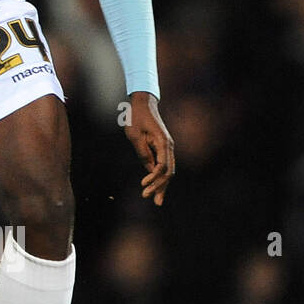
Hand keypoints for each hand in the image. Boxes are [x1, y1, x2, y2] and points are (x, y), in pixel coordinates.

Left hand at [124, 91, 174, 205]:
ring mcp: (166, 148)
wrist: (143, 103)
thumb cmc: (136, 117)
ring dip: (162, 185)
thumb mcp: (134, 134)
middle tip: (150, 200)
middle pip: (169, 172)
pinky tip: (156, 187)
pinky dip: (160, 177)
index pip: (163, 167)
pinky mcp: (162, 148)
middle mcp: (168, 147)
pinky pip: (164, 165)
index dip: (154, 178)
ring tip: (157, 200)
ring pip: (168, 170)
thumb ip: (142, 152)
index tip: (143, 185)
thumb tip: (148, 169)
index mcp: (163, 143)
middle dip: (160, 187)